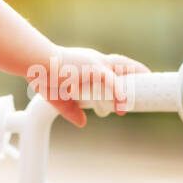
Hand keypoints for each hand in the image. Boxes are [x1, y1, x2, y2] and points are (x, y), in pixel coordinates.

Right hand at [28, 44, 150, 126]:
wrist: (33, 61)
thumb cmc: (41, 74)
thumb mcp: (57, 97)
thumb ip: (71, 110)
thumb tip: (83, 123)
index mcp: (86, 62)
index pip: (110, 65)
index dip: (122, 74)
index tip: (131, 85)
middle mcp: (94, 60)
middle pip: (122, 63)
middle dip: (136, 71)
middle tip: (148, 80)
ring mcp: (95, 63)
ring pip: (122, 69)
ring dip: (135, 79)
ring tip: (145, 91)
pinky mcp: (94, 69)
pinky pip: (113, 82)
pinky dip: (120, 94)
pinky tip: (122, 107)